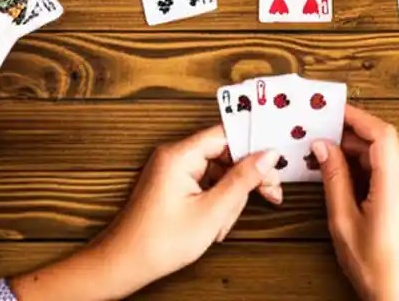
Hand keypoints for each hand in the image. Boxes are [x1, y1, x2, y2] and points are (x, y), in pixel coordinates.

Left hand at [10, 126, 283, 300]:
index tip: (275, 164)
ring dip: (229, 197)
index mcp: (180, 155)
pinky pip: (204, 183)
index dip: (255, 148)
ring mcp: (171, 170)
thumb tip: (268, 155)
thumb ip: (242, 180)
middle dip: (245, 179)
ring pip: (217, 172)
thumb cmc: (159, 242)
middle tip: (271, 195)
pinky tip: (216, 224)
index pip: (227, 134)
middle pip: (225, 154)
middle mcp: (174, 156)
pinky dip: (215, 202)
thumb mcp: (212, 212)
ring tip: (223, 224)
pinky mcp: (171, 184)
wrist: (123, 264)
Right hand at [313, 106, 398, 300]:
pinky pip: (392, 173)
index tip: (332, 111)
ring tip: (328, 161)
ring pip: (387, 157)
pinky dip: (369, 168)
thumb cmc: (379, 269)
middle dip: (351, 136)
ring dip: (358, 153)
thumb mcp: (345, 223)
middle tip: (320, 137)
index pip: (382, 134)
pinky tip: (346, 180)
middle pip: (383, 143)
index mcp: (396, 185)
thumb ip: (334, 180)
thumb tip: (324, 148)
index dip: (357, 117)